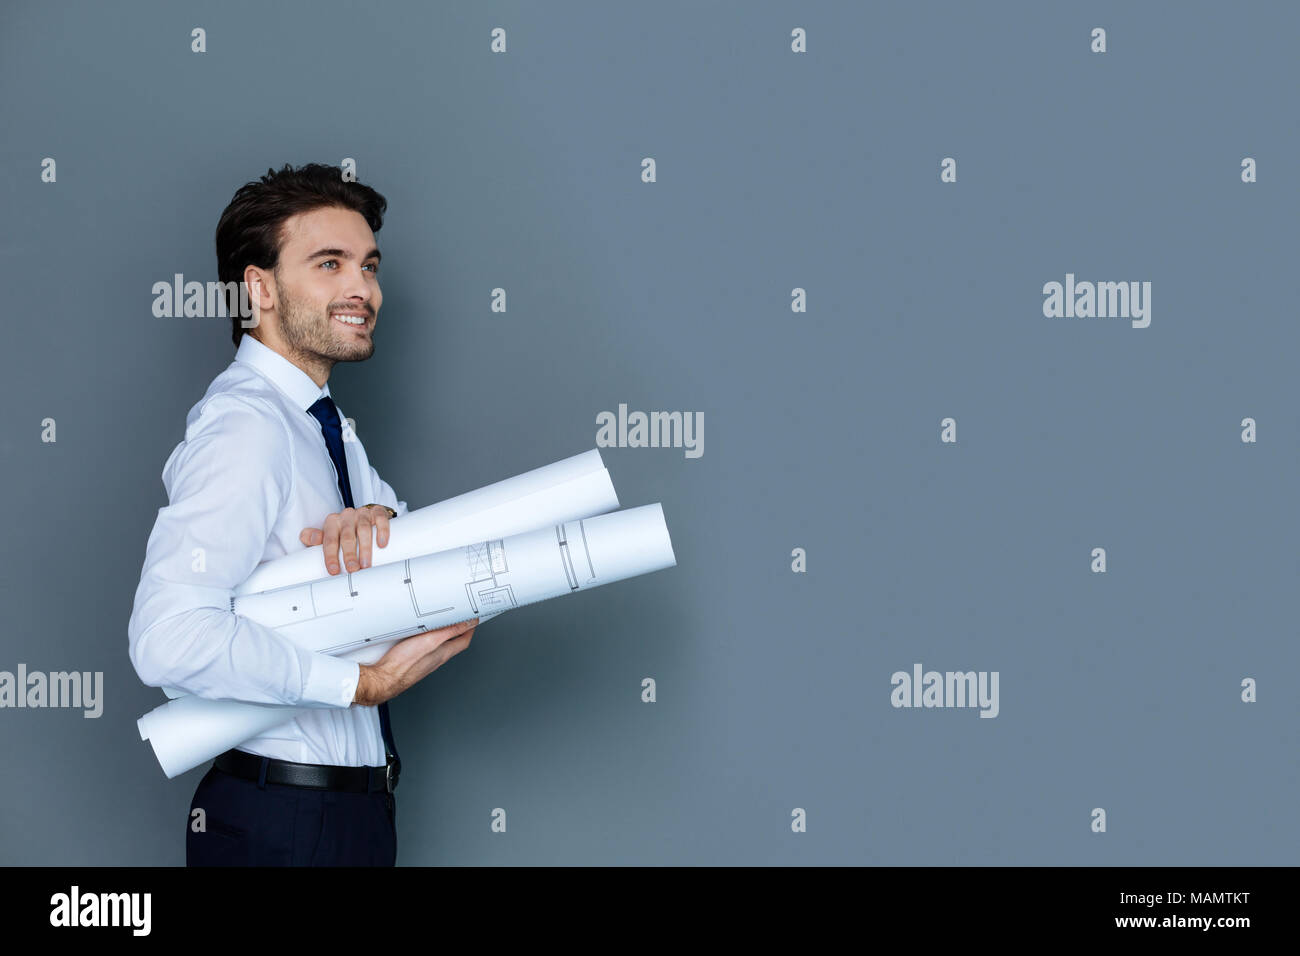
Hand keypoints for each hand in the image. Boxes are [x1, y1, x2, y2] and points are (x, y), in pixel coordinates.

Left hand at [300, 505, 392, 574]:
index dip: (330, 555)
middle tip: (352, 569)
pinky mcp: (378, 512)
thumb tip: (307, 538)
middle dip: (349, 554)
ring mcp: (363, 513)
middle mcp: (346, 516)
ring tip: (366, 564)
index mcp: (332, 522)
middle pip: (347, 536)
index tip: (333, 570)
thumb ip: (314, 538)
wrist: (366, 517)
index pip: (329, 539)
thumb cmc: (346, 531)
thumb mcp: (329, 535)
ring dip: (365, 548)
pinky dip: (382, 532)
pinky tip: (382, 544)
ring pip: (364, 529)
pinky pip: (380, 520)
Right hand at [353, 618, 478, 705]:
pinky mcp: (412, 661)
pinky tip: (418, 635)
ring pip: (438, 645)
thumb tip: (469, 623)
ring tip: (439, 623)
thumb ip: (450, 631)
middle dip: (456, 629)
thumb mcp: (431, 641)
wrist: (383, 679)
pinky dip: (425, 639)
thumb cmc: (404, 664)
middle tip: (458, 618)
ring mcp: (424, 661)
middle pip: (452, 643)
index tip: (472, 618)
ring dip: (440, 634)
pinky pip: (424, 648)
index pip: (464, 640)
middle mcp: (436, 658)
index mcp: (444, 653)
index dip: (470, 628)